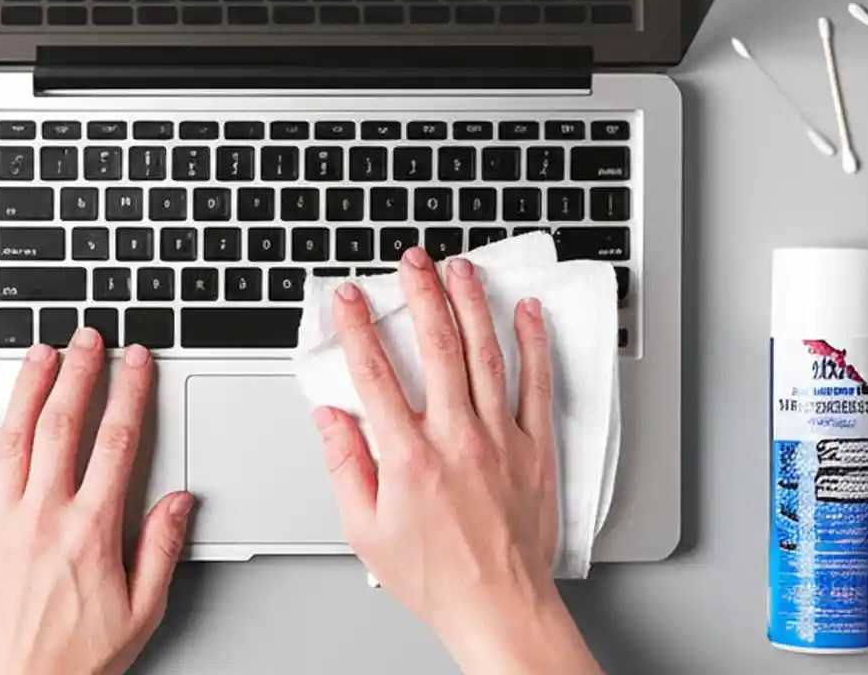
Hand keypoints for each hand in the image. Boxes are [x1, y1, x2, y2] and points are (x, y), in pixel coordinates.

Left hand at [0, 330, 194, 674]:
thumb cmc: (78, 656)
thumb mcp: (143, 608)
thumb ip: (163, 547)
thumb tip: (181, 499)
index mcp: (92, 528)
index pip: (118, 440)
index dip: (130, 391)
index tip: (136, 361)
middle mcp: (44, 515)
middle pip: (64, 423)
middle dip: (80, 371)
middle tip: (88, 338)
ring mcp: (0, 522)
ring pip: (13, 437)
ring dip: (28, 387)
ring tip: (41, 352)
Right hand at [314, 248, 601, 674]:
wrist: (498, 606)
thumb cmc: (435, 576)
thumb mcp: (365, 529)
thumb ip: (345, 466)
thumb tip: (329, 419)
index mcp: (409, 458)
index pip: (376, 374)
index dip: (358, 328)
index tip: (349, 297)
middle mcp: (456, 438)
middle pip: (437, 348)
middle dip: (421, 295)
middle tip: (412, 261)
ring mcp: (500, 438)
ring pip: (486, 354)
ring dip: (472, 304)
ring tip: (461, 268)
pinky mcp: (534, 447)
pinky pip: (537, 384)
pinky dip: (534, 343)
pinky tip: (527, 311)